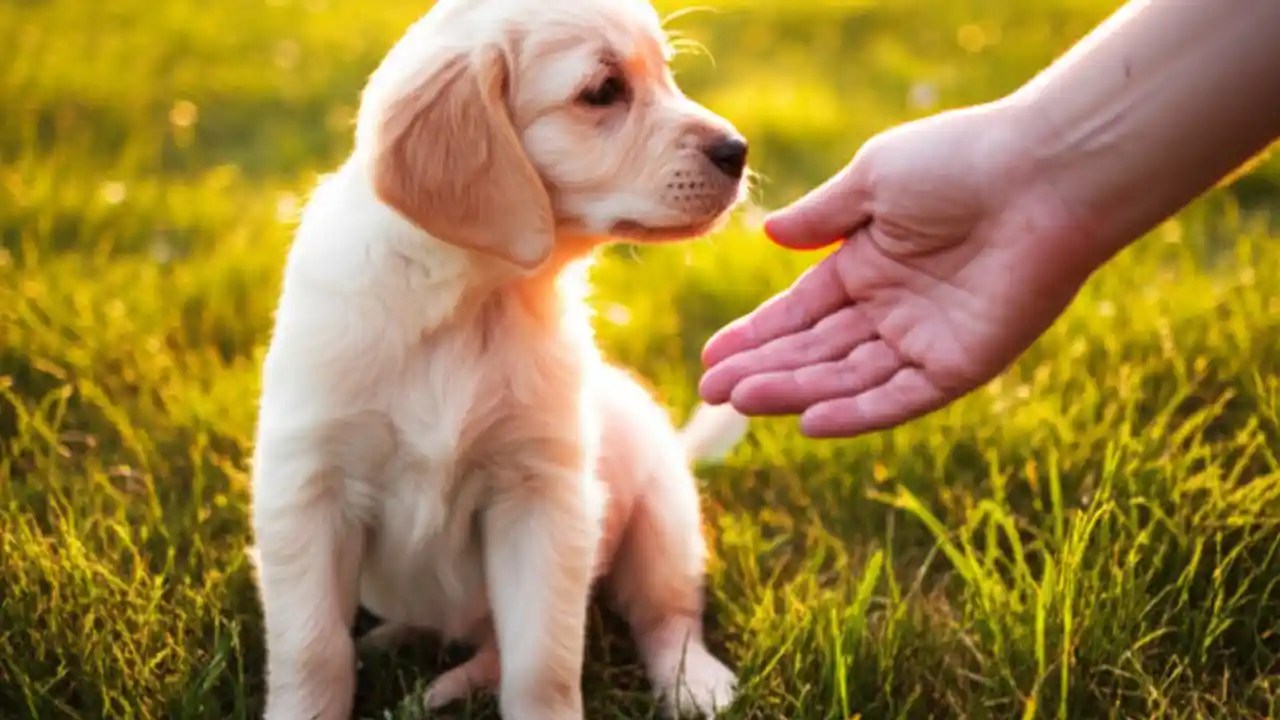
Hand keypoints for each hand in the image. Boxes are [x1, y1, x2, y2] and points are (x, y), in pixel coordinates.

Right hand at [699, 102, 1096, 437]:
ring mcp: (924, 340)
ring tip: (742, 400)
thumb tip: (769, 234)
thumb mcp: (873, 180)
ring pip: (847, 376)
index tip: (712, 356)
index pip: (799, 312)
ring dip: (795, 391)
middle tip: (712, 392)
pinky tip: (810, 423)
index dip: (755, 335)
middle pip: (815, 351)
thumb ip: (822, 217)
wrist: (1044, 175)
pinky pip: (900, 397)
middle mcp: (890, 308)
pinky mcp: (960, 365)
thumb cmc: (959, 162)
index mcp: (867, 264)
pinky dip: (858, 413)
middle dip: (763, 369)